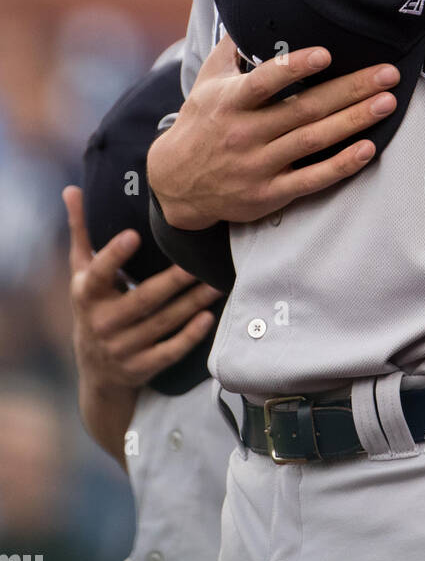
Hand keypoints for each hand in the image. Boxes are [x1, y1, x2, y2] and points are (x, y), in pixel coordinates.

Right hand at [64, 186, 221, 462]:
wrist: (95, 371)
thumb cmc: (93, 306)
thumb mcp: (82, 273)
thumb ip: (82, 232)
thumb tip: (71, 189)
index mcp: (87, 294)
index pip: (99, 272)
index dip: (114, 255)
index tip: (135, 234)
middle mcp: (102, 322)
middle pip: (142, 299)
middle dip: (173, 282)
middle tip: (201, 262)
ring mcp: (122, 348)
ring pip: (162, 323)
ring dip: (191, 303)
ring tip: (218, 282)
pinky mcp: (141, 367)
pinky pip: (168, 352)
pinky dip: (188, 337)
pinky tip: (208, 317)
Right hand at [146, 35, 398, 229]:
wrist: (174, 183)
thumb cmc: (200, 123)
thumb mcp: (206, 82)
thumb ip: (231, 48)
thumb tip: (249, 11)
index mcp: (230, 102)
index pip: (264, 83)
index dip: (294, 68)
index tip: (325, 54)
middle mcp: (245, 133)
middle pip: (305, 109)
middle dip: (350, 90)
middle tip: (388, 74)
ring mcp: (258, 166)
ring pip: (314, 141)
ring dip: (354, 121)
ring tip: (387, 102)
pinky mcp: (269, 194)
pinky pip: (312, 180)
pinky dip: (341, 165)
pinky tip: (368, 149)